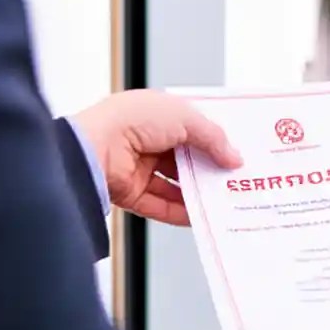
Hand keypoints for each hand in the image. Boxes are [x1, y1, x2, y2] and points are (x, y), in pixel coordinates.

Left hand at [73, 90, 241, 225]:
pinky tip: (201, 215)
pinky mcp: (130, 193)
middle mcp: (146, 140)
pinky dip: (181, 212)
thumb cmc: (131, 120)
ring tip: (224, 199)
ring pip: (175, 184)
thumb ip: (213, 138)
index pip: (191, 128)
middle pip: (185, 159)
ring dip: (198, 192)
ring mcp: (137, 167)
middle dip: (209, 169)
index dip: (213, 139)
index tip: (235, 152)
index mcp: (155, 114)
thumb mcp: (185, 117)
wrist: (93, 148)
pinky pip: (160, 206)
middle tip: (235, 179)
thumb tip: (234, 158)